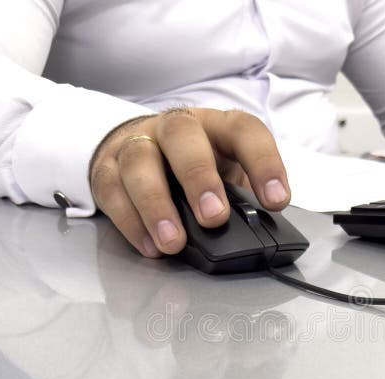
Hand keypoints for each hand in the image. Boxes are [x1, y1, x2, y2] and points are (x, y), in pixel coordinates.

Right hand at [89, 107, 290, 257]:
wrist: (137, 149)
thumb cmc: (192, 167)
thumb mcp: (225, 173)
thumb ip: (240, 196)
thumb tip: (256, 231)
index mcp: (215, 126)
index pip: (244, 130)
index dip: (263, 162)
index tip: (277, 201)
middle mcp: (175, 128)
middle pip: (182, 136)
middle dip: (199, 177)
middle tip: (214, 218)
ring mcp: (137, 143)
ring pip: (140, 161)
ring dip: (157, 203)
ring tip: (174, 242)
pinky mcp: (107, 168)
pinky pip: (113, 190)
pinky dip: (131, 221)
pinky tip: (151, 246)